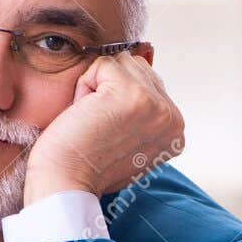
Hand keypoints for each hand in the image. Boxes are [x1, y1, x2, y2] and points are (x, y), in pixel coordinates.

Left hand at [24, 50, 183, 204]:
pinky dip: (84, 87)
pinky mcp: (133, 94)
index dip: (117, 100)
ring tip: (92, 121)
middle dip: (109, 90)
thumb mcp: (129, 139)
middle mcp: (173, 118)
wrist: (65, 184)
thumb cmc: (86, 166)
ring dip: (97, 88)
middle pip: (137, 67)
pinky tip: (84, 116)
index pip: (148, 83)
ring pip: (121, 63)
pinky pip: (102, 65)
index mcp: (176, 131)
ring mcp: (156, 105)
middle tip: (98, 128)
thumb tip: (144, 56)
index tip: (108, 134)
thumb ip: (143, 109)